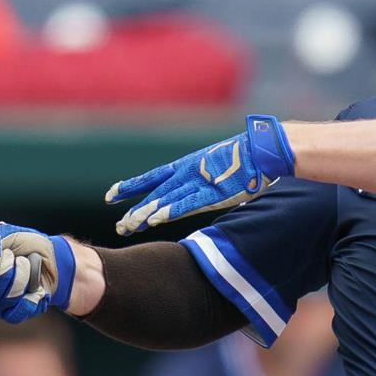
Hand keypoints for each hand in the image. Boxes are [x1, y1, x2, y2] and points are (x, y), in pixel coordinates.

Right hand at [0, 223, 74, 322]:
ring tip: (28, 268)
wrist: (53, 258)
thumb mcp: (7, 234)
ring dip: (23, 279)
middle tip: (17, 259)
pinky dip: (31, 298)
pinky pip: (19, 312)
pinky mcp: (15, 313)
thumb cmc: (26, 245)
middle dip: (7, 272)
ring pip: (7, 300)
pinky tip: (37, 289)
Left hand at [106, 114, 294, 235]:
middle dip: (135, 209)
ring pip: (165, 200)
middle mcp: (187, 173)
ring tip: (126, 226)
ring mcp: (198, 182)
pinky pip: (187, 203)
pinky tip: (154, 220)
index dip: (131, 186)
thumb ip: (207, 179)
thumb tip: (203, 189)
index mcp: (187, 165)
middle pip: (153, 192)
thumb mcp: (219, 168)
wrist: (264, 149)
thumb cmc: (247, 158)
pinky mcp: (212, 192)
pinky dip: (170, 211)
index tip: (111, 195)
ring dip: (146, 215)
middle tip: (119, 225)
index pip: (152, 177)